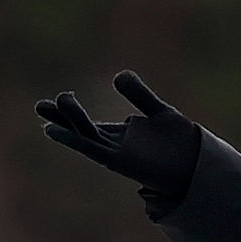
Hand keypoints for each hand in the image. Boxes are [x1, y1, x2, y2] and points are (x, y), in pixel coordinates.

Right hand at [34, 71, 203, 211]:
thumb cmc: (181, 142)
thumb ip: (139, 94)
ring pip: (84, 135)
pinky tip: (53, 130)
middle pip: (81, 128)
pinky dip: (73, 139)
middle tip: (42, 104)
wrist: (198, 166)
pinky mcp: (119, 160)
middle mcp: (114, 144)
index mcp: (121, 134)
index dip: (67, 113)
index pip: (88, 123)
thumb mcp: (159, 112)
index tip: (51, 101)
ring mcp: (115, 152)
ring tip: (47, 107)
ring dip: (68, 122)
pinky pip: (92, 148)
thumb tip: (118, 75)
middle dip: (61, 117)